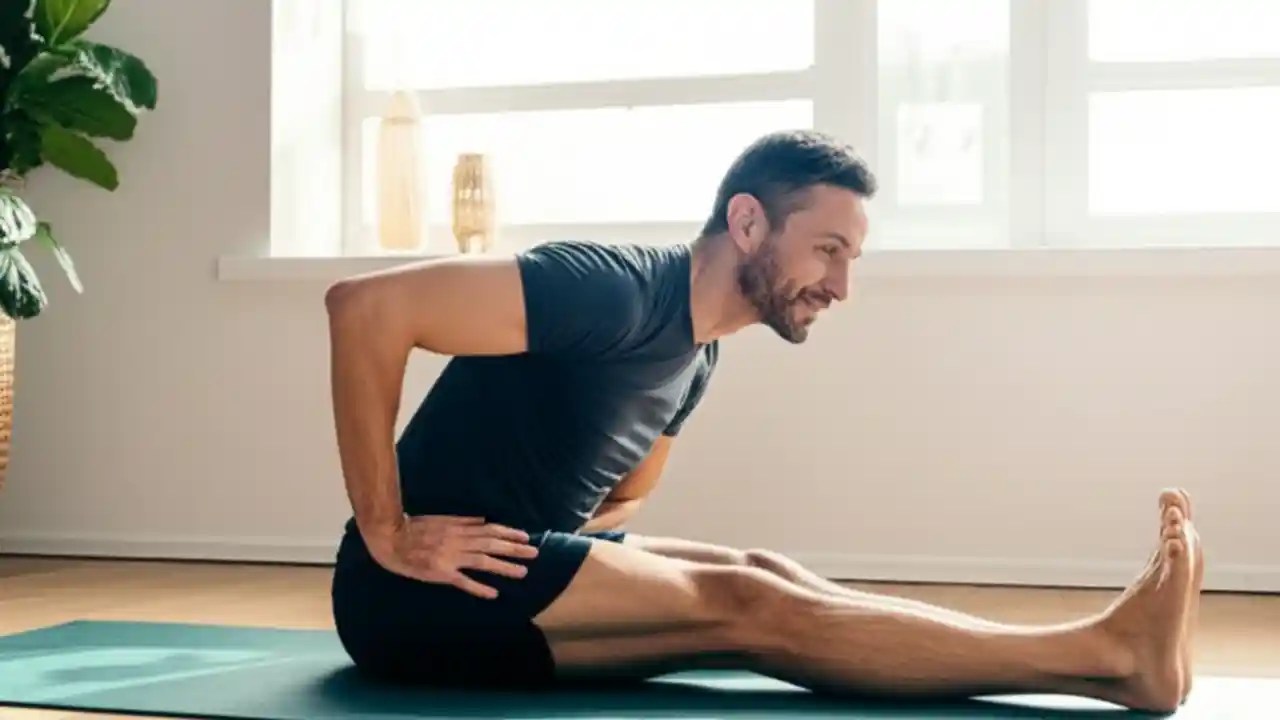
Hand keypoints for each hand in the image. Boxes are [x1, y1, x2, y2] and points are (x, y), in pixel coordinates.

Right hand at [363, 514, 537, 598]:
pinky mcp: (441, 573)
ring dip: (503, 567)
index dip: (508, 533)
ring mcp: (450, 558)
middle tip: (535, 553)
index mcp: (458, 528)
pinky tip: (494, 594)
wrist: (391, 539)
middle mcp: (458, 541)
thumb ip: (462, 521)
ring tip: (522, 572)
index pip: (489, 530)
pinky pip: (463, 582)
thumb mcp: (441, 519)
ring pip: (482, 562)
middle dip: (514, 549)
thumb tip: (483, 520)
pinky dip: (479, 587)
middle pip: (491, 545)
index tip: (525, 536)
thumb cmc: (414, 528)